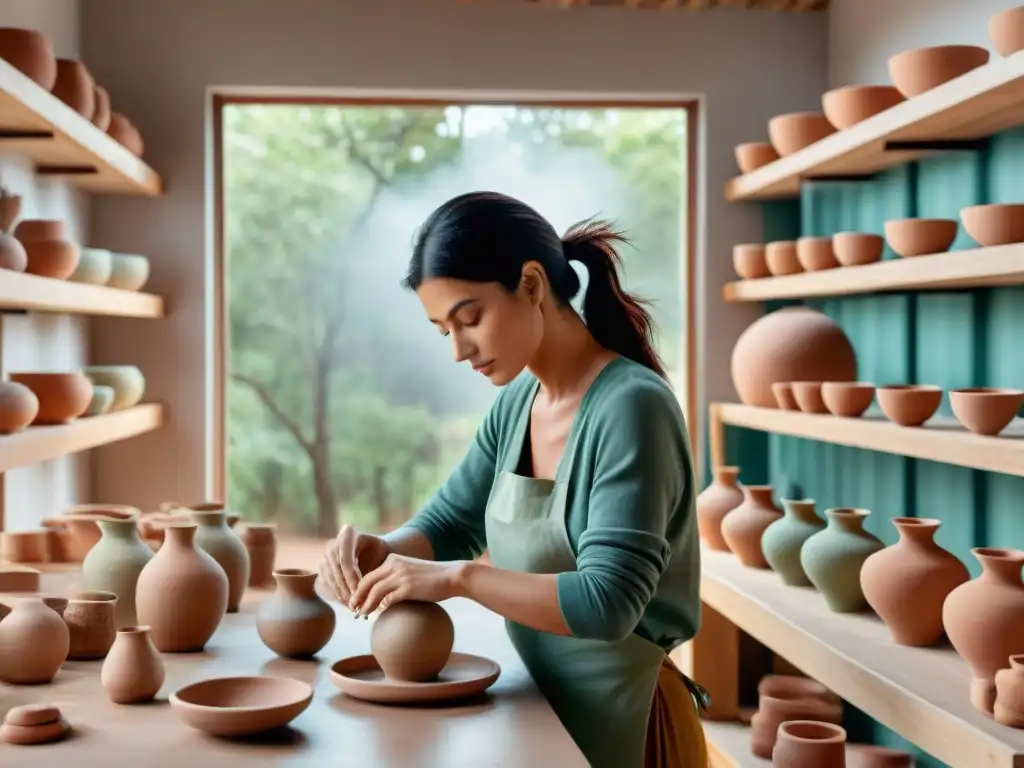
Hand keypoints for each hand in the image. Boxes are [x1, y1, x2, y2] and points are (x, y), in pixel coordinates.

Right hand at [319, 524, 392, 604]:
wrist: (373, 552)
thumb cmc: (380, 554)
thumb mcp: (380, 556)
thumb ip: (370, 570)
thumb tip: (361, 591)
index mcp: (348, 533)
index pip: (345, 559)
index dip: (349, 576)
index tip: (357, 591)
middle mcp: (333, 542)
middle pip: (335, 568)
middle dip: (344, 587)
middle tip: (353, 601)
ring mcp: (326, 554)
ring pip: (329, 575)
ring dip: (339, 592)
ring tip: (350, 604)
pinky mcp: (323, 566)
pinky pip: (326, 580)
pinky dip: (335, 592)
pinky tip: (344, 601)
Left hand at [349, 554, 466, 616]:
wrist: (452, 576)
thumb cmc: (434, 576)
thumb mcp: (411, 570)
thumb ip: (396, 577)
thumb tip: (384, 595)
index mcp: (393, 559)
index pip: (369, 574)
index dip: (359, 588)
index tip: (356, 600)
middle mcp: (394, 565)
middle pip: (367, 582)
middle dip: (357, 596)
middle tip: (352, 608)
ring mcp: (401, 576)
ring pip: (374, 592)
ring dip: (365, 605)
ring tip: (361, 614)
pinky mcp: (408, 588)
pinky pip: (387, 600)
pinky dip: (379, 608)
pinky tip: (377, 615)